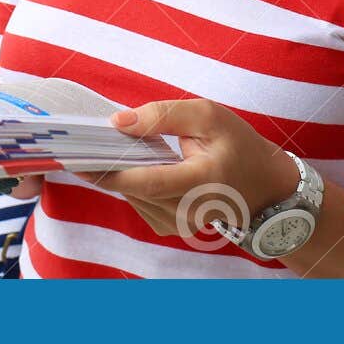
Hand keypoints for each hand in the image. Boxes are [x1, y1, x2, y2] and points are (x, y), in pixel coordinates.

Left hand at [82, 99, 299, 245]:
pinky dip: (130, 183)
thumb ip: (163, 115)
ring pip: (132, 197)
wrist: (264, 185)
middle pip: (133, 189)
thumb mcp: (207, 115)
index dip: (110, 171)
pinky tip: (132, 164)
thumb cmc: (237, 144)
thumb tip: (118, 122)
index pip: (147, 182)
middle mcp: (191, 212)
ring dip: (117, 173)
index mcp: (203, 182)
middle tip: (81, 142)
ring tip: (107, 147)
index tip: (79, 157)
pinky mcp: (172, 228)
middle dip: (105, 166)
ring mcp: (181, 225)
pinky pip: (139, 203)